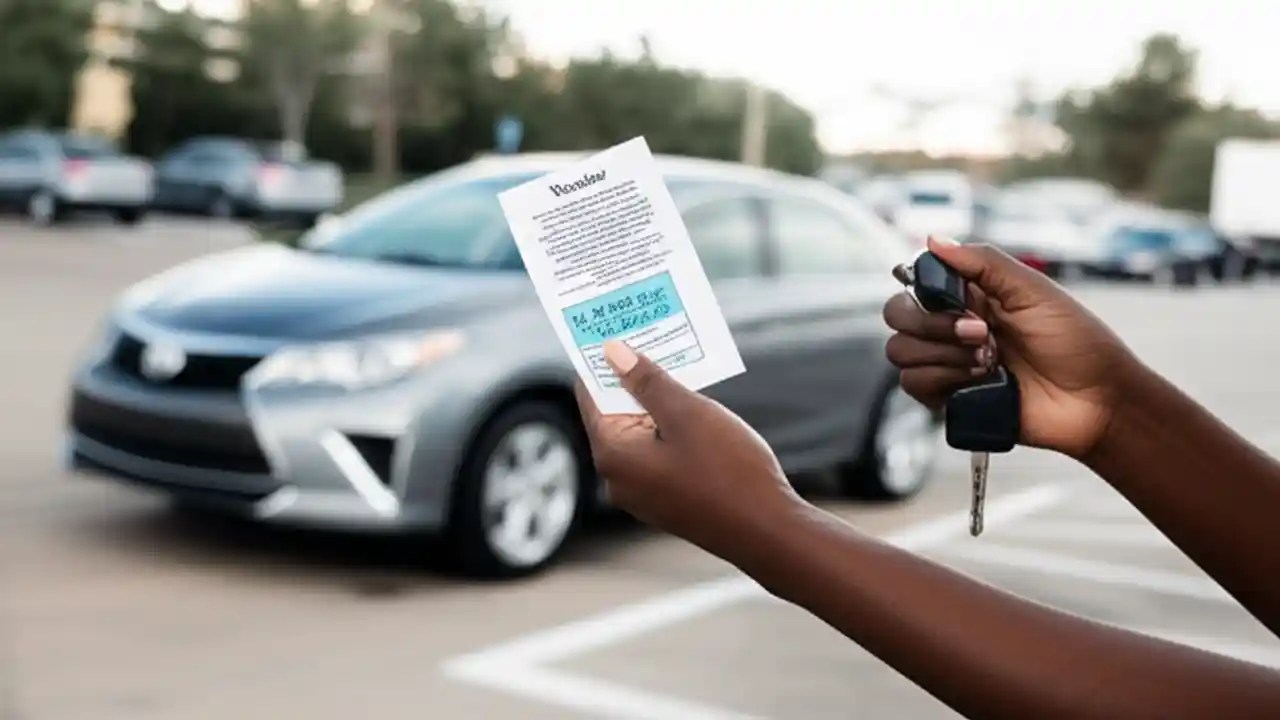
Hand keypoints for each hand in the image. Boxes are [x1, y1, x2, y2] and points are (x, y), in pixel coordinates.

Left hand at [574, 341, 800, 554]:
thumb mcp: (688, 414)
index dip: (604, 360)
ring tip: (683, 367)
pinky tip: (698, 408)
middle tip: (655, 338)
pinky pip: (659, 454)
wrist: (768, 533)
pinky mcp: (667, 501)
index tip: (616, 328)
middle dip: (636, 377)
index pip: (592, 394)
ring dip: (659, 402)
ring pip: (641, 433)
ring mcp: (642, 494)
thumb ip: (647, 382)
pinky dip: (671, 429)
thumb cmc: (728, 471)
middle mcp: (618, 479)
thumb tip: (612, 353)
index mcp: (613, 455)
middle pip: (616, 413)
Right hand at [883, 236, 1141, 458]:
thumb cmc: (1076, 342)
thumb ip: (983, 263)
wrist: (1095, 400)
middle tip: (982, 333)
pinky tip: (980, 382)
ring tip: (988, 362)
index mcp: (971, 296)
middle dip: (933, 324)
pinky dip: (943, 381)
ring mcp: (948, 363)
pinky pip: (914, 386)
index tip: (956, 298)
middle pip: (898, 316)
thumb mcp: (1033, 291)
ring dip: (944, 355)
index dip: (922, 287)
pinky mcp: (949, 399)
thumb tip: (932, 240)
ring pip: (900, 351)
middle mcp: (952, 327)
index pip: (917, 282)